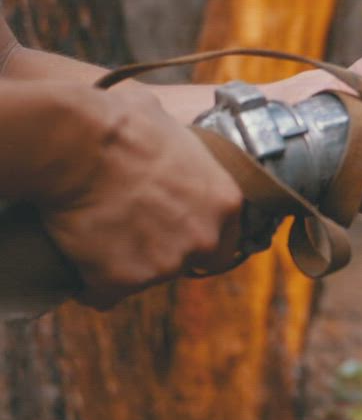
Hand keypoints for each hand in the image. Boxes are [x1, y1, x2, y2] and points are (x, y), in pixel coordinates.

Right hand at [34, 84, 242, 308]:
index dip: (195, 233)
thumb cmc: (123, 125)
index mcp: (226, 202)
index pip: (225, 237)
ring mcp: (165, 264)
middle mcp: (205, 238)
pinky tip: (78, 259)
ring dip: (125, 265)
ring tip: (97, 235)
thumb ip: (184, 151)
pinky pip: (104, 293)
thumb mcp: (172, 129)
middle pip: (188, 262)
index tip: (171, 228)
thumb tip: (172, 138)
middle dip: (165, 254)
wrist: (78, 144)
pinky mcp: (123, 281)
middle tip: (132, 233)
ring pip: (146, 279)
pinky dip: (90, 282)